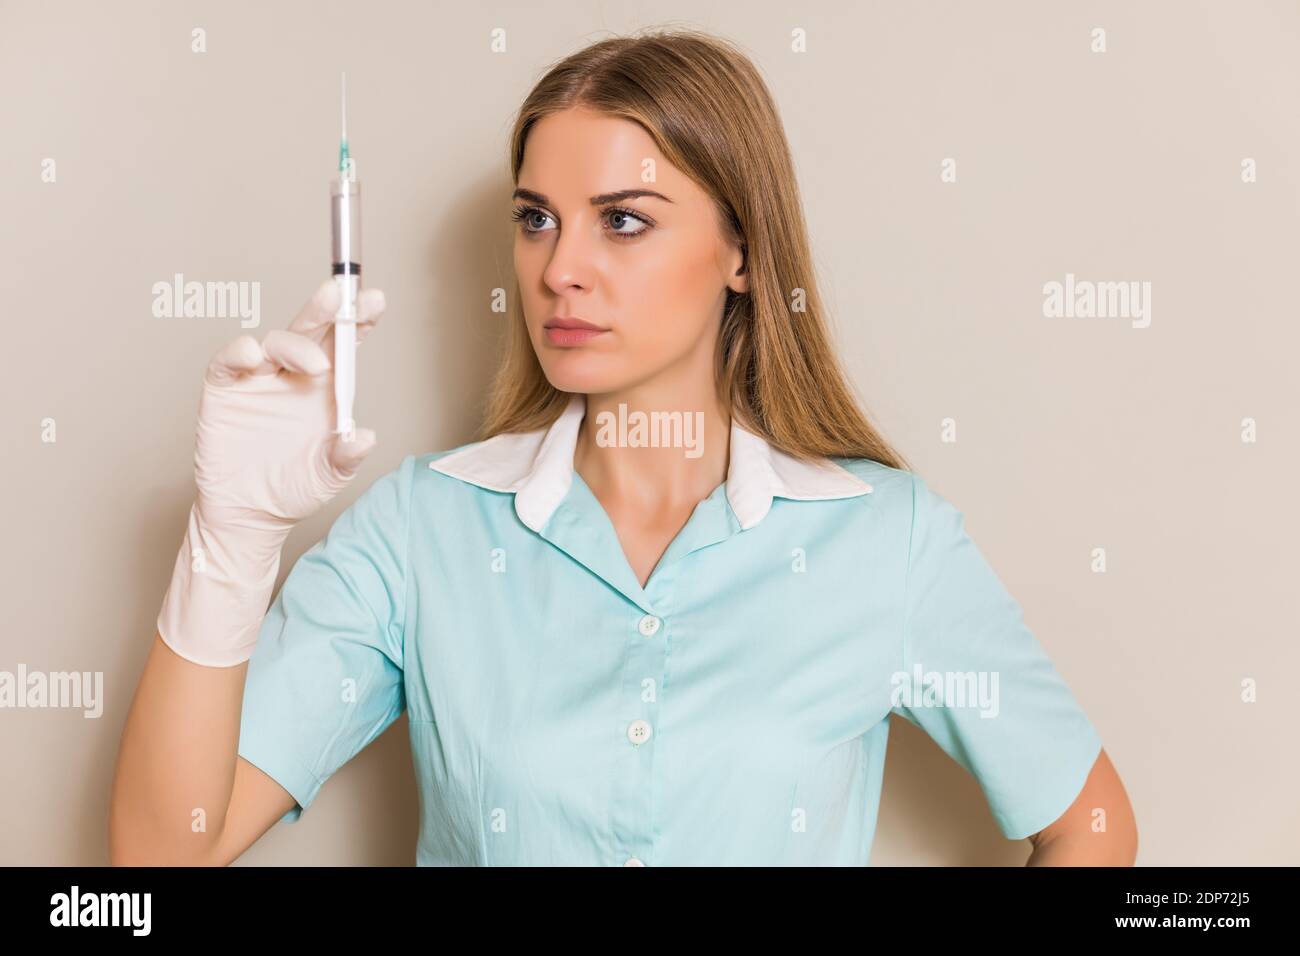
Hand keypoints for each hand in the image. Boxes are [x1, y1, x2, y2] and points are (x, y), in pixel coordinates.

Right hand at [193, 279, 385, 534]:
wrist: (250, 514)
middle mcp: (293, 375)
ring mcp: (258, 379)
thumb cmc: (295, 488)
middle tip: (339, 293)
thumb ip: (346, 456)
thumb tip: (365, 437)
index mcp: (325, 387)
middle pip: (310, 331)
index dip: (358, 321)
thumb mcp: (329, 476)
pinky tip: (253, 356)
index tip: (375, 300)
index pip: (344, 345)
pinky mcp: (225, 389)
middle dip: (326, 309)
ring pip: (274, 343)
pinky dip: (239, 353)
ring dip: (294, 345)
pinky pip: (229, 362)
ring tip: (314, 364)